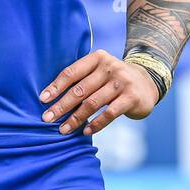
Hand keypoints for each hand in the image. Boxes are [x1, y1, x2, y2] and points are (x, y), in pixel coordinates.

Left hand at [38, 49, 158, 135]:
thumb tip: (50, 98)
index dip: (56, 87)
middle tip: (47, 118)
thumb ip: (81, 79)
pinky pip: (109, 113)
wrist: (146, 82)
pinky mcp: (131, 97)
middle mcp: (109, 67)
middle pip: (80, 89)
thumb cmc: (113, 79)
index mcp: (97, 58)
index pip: (72, 72)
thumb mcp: (99, 71)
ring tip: (63, 129)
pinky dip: (96, 124)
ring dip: (75, 118)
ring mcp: (122, 82)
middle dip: (61, 106)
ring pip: (92, 103)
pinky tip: (85, 131)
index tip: (43, 100)